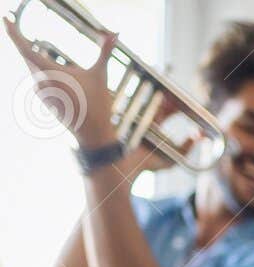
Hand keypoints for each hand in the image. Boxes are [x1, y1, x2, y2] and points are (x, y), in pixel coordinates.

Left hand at [6, 19, 116, 148]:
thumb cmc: (98, 104)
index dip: (13, 32)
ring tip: (23, 43)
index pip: (25, 48)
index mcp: (51, 72)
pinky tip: (39, 67)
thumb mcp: (100, 75)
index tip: (5, 18)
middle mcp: (41, 81)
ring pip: (32, 67)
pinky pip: (37, 79)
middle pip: (26, 55)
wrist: (93, 134)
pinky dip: (38, 70)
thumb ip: (105, 52)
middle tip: (11, 23)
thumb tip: (115, 34)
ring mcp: (40, 91)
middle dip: (20, 40)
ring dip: (32, 56)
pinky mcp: (43, 98)